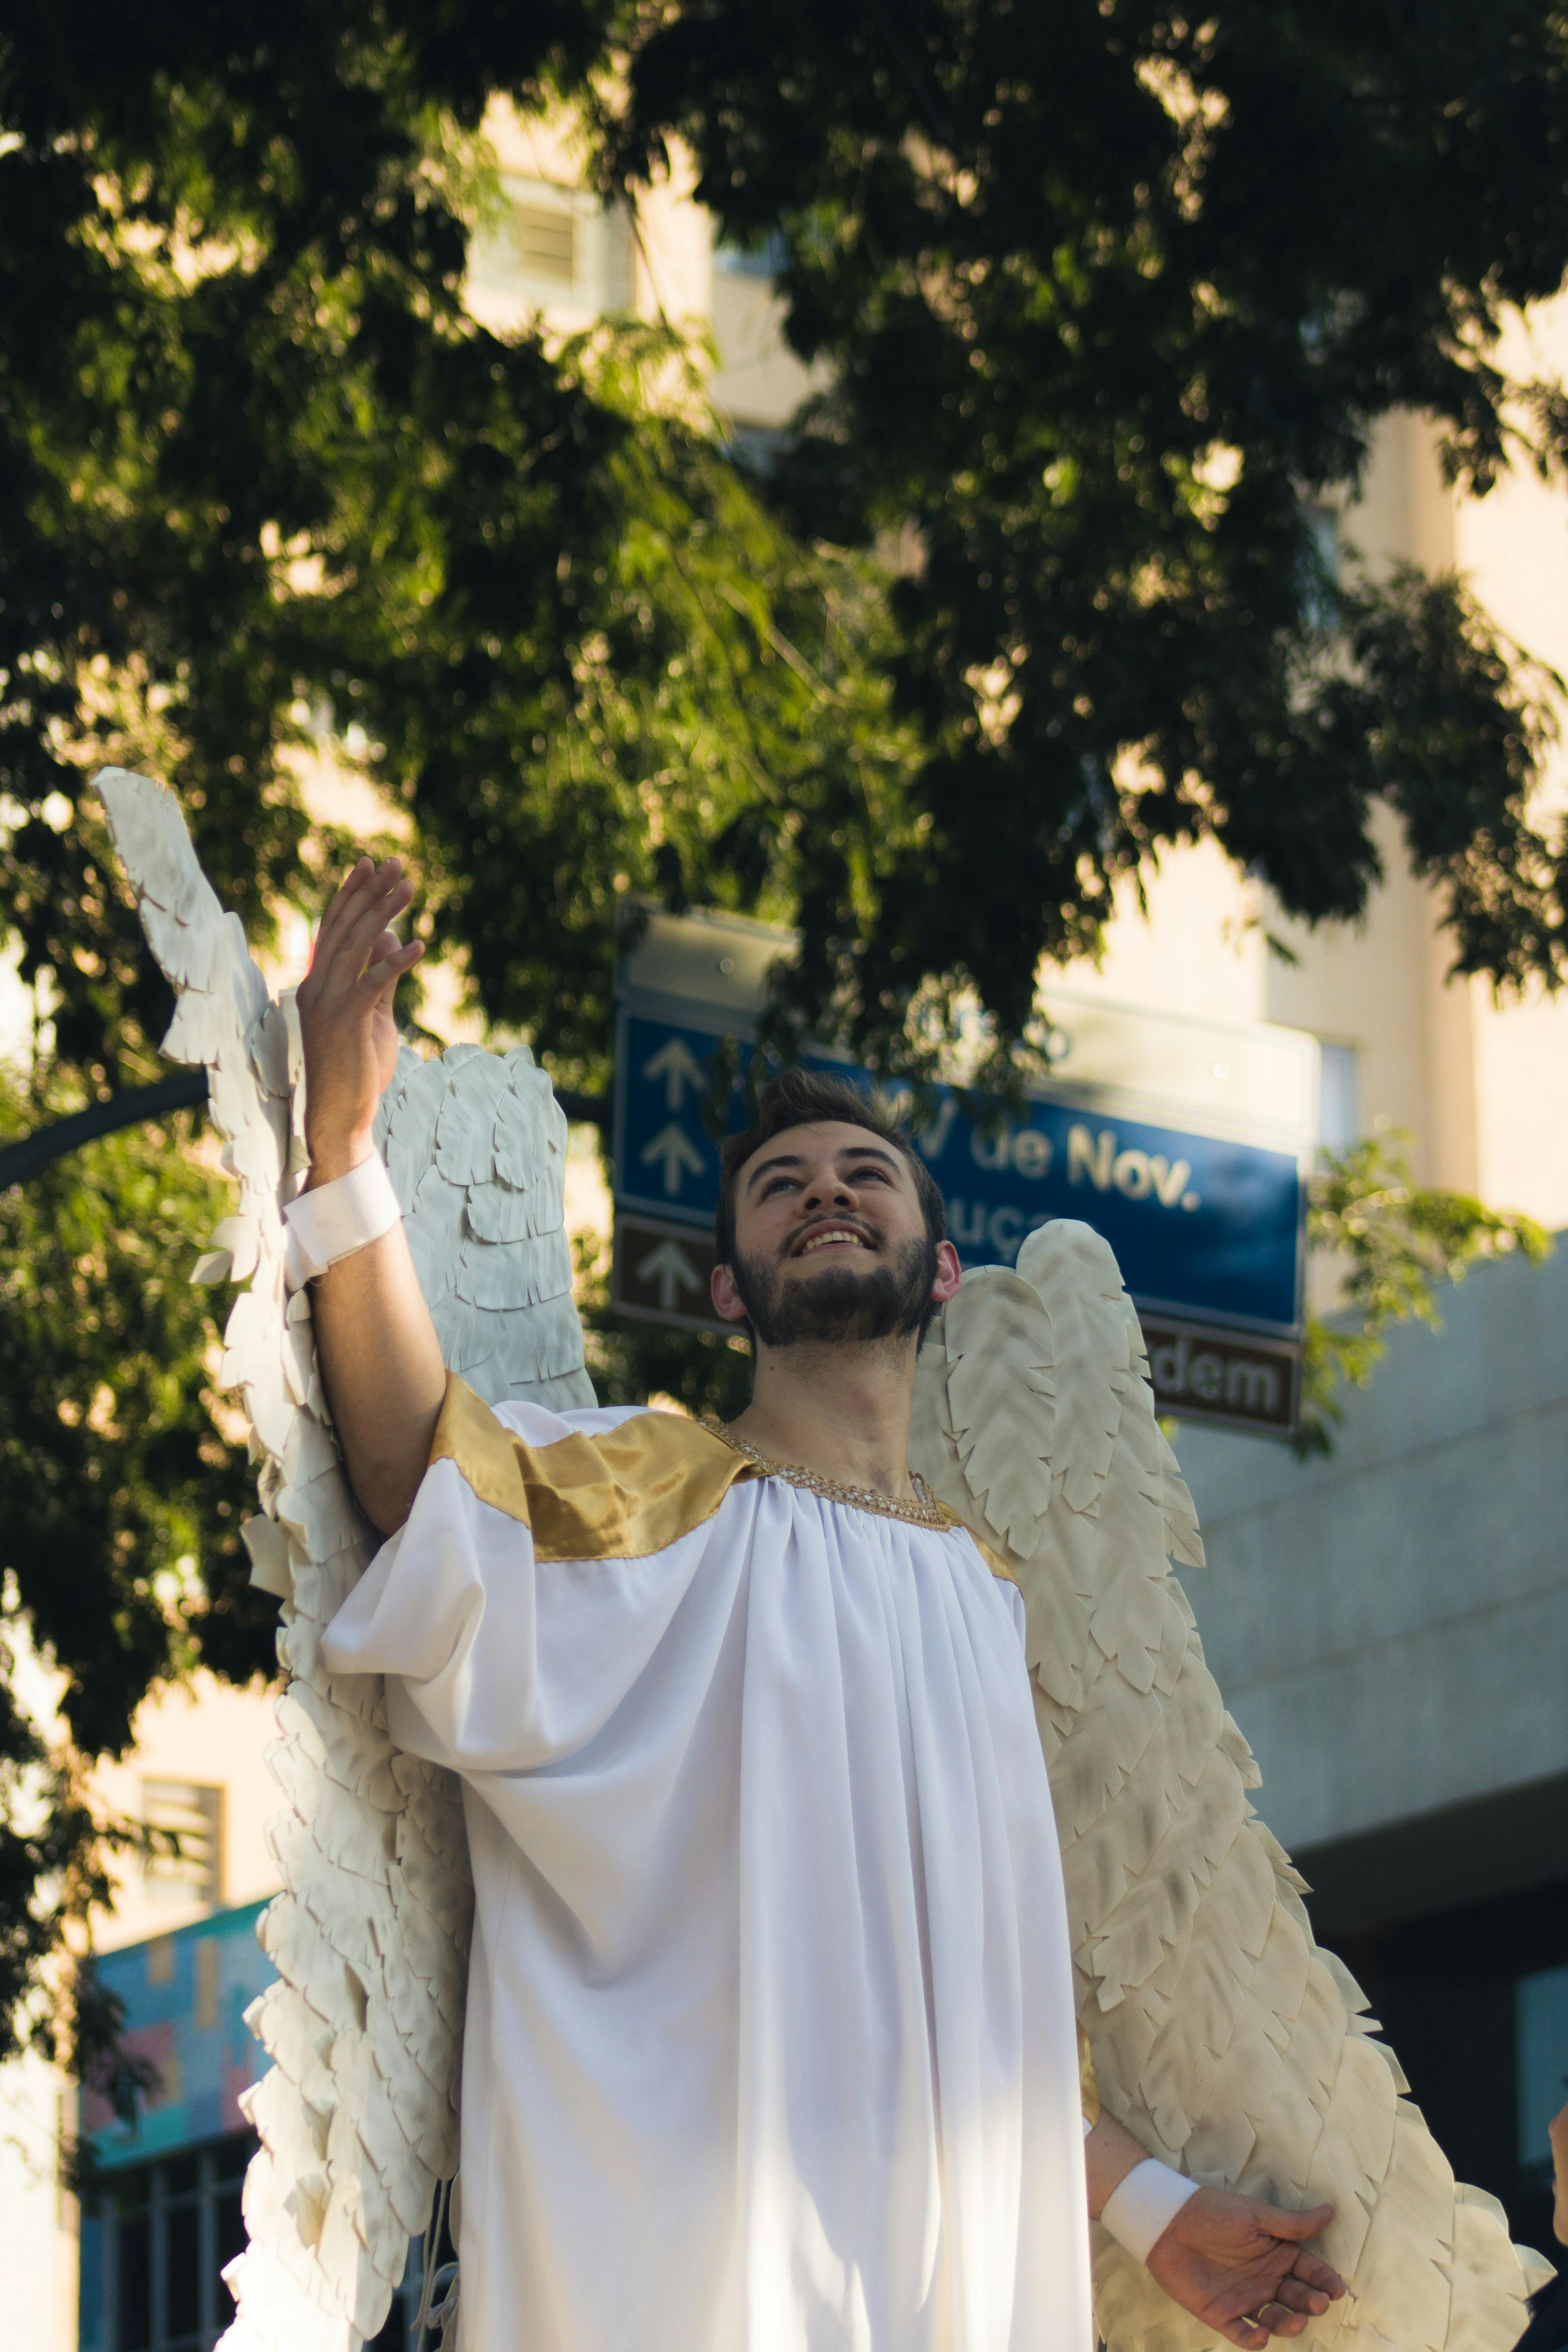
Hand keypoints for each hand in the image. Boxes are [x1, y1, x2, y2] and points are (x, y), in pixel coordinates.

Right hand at [295, 857, 423, 1177]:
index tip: (369, 865)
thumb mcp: (372, 1015)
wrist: (341, 1114)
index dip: (351, 894)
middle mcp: (315, 987)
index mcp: (317, 984)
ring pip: (354, 946)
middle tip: (396, 862)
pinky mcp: (345, 1022)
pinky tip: (418, 944)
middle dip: (370, 892)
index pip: (333, 928)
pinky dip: (395, 961)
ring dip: (384, 913)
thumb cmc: (357, 1067)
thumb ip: (378, 978)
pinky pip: (372, 983)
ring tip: (409, 887)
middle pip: (343, 928)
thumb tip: (388, 939)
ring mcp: (327, 1004)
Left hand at [1145, 2188, 1345, 2348]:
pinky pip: (1242, 2333)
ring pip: (1275, 2320)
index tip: (1338, 2288)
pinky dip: (1254, 2339)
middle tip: (1319, 2303)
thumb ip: (1291, 2223)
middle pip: (1297, 2297)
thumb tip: (1329, 2211)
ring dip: (1289, 2324)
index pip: (1309, 2271)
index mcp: (1277, 2255)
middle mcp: (1266, 2280)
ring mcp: (1246, 2299)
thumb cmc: (1214, 2212)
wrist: (1168, 2221)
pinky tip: (1261, 2335)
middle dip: (1311, 2303)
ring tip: (1298, 2321)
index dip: (1325, 2280)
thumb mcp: (1255, 2215)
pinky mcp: (1222, 2315)